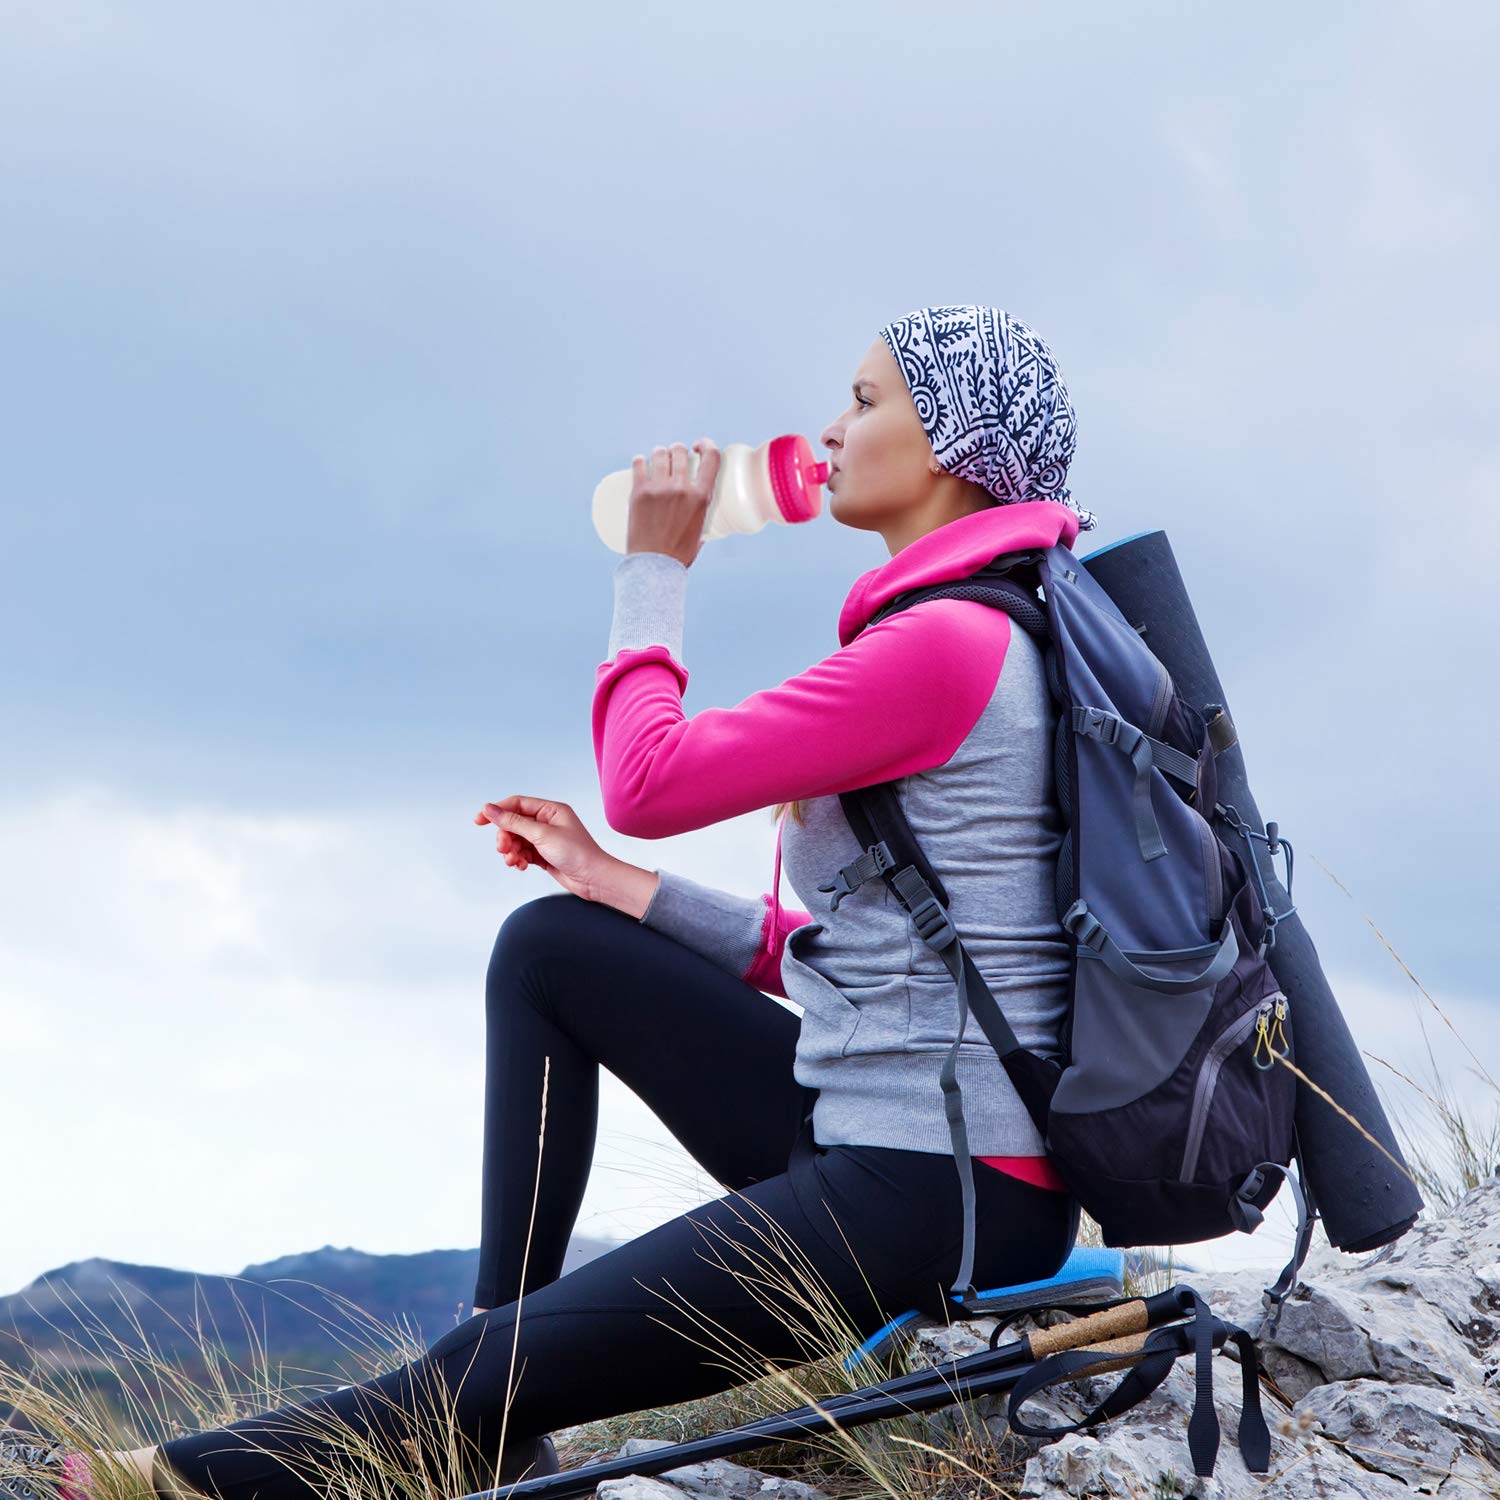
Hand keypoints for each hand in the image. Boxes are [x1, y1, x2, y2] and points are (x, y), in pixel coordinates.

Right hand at [474, 795, 612, 901]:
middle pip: (514, 824)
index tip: (478, 820)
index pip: (517, 804)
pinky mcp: (544, 854)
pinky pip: (522, 852)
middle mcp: (548, 821)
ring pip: (516, 840)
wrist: (594, 879)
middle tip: (503, 850)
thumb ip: (514, 822)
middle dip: (505, 837)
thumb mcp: (542, 835)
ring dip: (511, 851)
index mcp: (551, 809)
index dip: (497, 810)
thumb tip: (490, 809)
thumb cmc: (576, 853)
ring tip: (514, 861)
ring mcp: (545, 839)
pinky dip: (518, 859)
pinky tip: (522, 866)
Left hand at [625, 438, 720, 568]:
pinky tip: (640, 462)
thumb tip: (699, 514)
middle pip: (680, 451)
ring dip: (660, 453)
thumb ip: (700, 518)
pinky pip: (638, 464)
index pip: (711, 457)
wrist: (654, 567)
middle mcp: (682, 488)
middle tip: (674, 459)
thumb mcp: (700, 533)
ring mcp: (659, 489)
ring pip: (660, 453)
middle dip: (678, 451)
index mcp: (701, 497)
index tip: (699, 446)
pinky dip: (639, 460)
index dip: (707, 444)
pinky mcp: (639, 492)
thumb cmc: (678, 556)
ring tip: (657, 460)